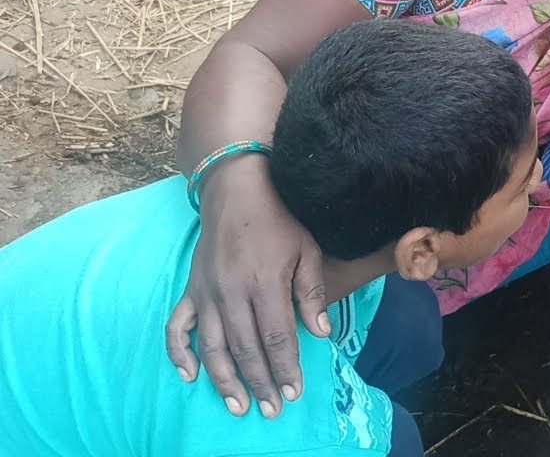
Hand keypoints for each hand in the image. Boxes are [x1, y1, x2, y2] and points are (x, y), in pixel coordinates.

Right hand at [165, 157, 328, 418]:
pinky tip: (190, 376)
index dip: (286, 367)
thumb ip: (311, 292)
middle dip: (260, 383)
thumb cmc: (279, 218)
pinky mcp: (191, 290)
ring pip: (213, 347)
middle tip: (271, 410)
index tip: (295, 392)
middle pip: (246, 349)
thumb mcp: (307, 248)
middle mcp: (232, 293)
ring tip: (238, 406)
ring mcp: (207, 293)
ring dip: (224, 380)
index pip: (277, 337)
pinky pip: (178, 328)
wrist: (237, 189)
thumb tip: (321, 334)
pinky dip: (180, 354)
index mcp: (264, 283)